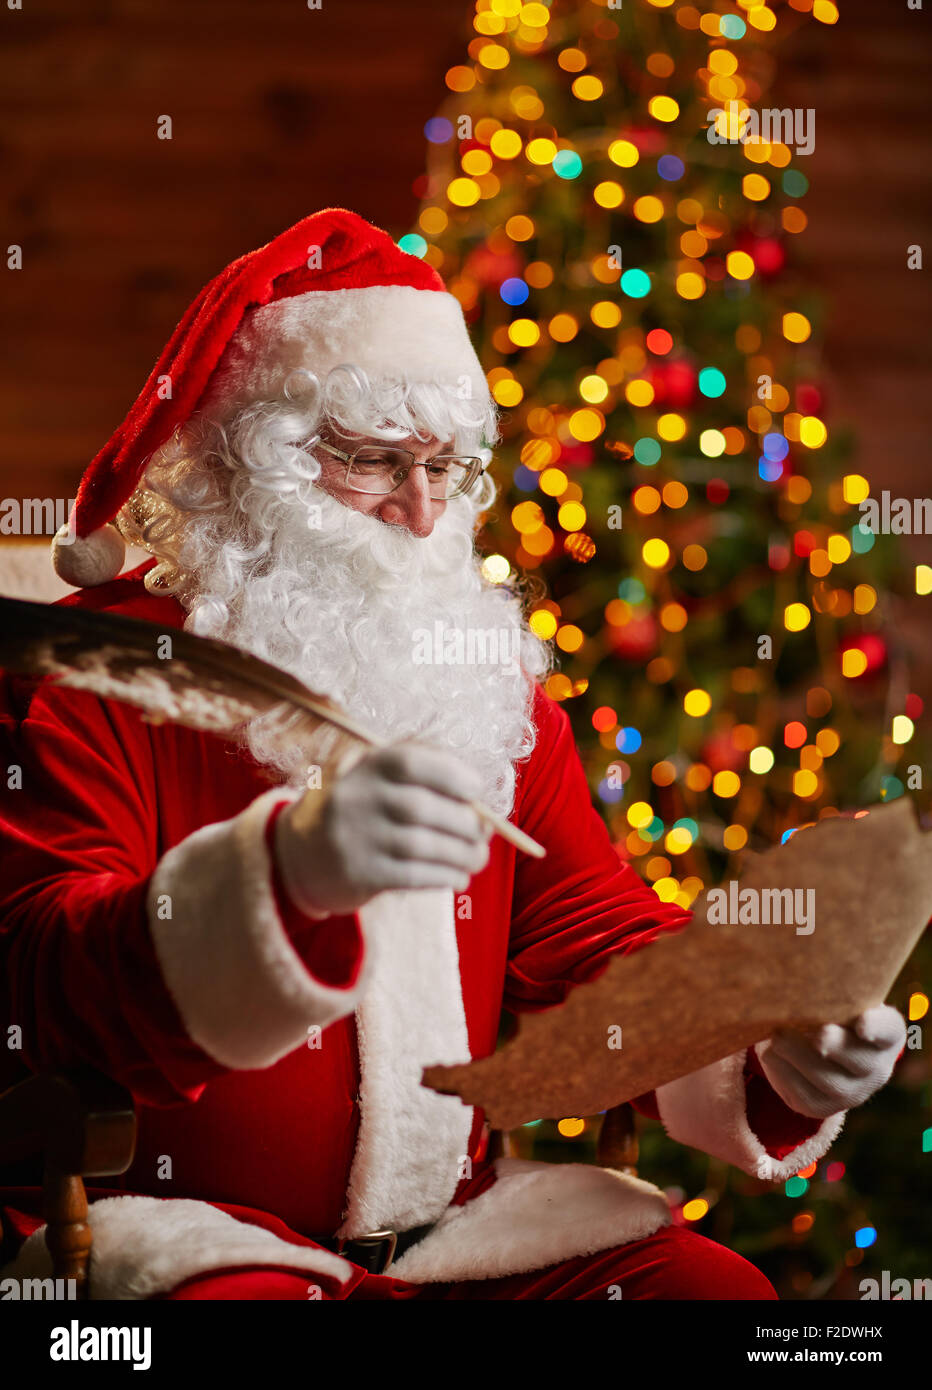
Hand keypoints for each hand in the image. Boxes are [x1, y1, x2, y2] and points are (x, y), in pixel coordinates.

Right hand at [274, 742, 490, 916]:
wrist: (298, 854)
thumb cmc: (358, 810)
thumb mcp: (374, 777)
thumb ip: (418, 774)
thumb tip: (477, 798)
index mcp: (364, 765)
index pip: (411, 761)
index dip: (451, 774)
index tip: (477, 789)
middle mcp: (355, 798)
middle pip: (421, 808)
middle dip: (464, 822)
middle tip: (484, 833)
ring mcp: (354, 837)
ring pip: (421, 846)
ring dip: (461, 854)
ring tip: (478, 858)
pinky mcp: (357, 873)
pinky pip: (411, 876)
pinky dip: (443, 877)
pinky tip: (458, 878)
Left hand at [755, 1006, 906, 1119]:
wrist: (814, 1048)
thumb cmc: (827, 1011)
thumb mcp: (834, 999)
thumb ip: (827, 995)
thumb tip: (800, 992)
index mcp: (887, 1033)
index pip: (888, 1029)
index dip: (876, 1027)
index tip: (861, 1023)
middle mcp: (877, 1067)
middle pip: (860, 1060)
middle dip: (835, 1045)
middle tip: (816, 1031)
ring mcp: (853, 1092)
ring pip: (830, 1082)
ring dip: (799, 1057)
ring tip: (777, 1037)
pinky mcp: (823, 1107)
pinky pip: (805, 1097)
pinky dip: (784, 1073)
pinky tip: (769, 1054)